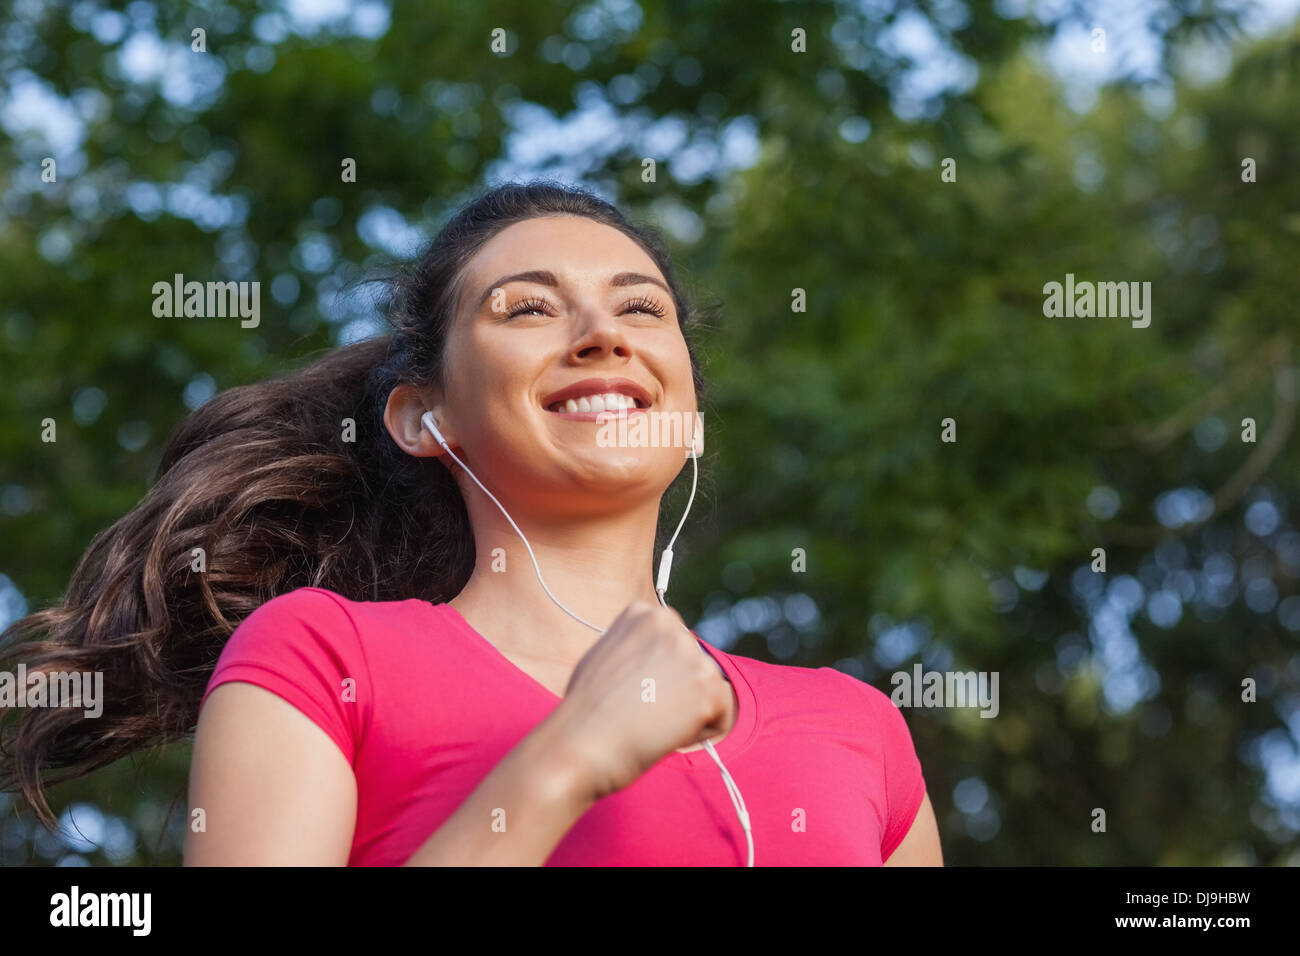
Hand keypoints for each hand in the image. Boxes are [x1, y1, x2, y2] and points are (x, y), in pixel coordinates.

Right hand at [553, 601, 734, 801]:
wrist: (582, 743)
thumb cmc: (585, 708)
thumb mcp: (605, 654)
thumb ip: (637, 647)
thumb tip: (660, 657)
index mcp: (645, 614)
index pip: (676, 645)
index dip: (661, 675)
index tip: (637, 692)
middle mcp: (672, 625)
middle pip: (696, 664)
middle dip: (679, 691)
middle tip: (645, 711)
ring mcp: (691, 654)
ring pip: (711, 689)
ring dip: (690, 711)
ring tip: (653, 723)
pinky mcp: (708, 687)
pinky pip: (722, 714)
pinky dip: (703, 731)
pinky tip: (669, 734)